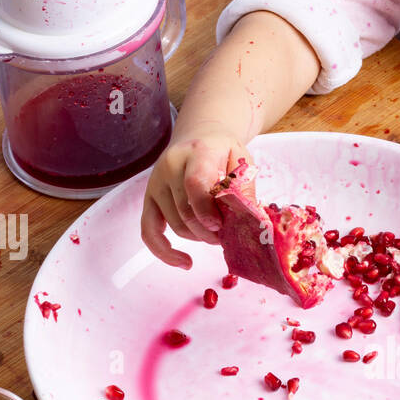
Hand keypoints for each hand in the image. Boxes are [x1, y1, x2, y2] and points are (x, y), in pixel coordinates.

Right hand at [141, 130, 254, 268]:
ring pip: (175, 225)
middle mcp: (170, 166)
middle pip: (186, 211)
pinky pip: (149, 231)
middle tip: (227, 235)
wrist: (200, 137)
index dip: (207, 210)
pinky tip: (185, 262)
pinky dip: (164, 251)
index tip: (220, 226)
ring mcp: (156, 182)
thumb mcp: (242, 162)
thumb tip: (250, 222)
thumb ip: (244, 189)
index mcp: (197, 152)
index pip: (195, 184)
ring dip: (198, 238)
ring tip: (215, 235)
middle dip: (209, 232)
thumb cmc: (224, 153)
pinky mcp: (148, 198)